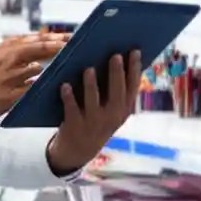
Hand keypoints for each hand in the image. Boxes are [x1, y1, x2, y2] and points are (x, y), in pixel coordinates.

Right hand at [0, 33, 68, 124]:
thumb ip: (19, 52)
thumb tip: (45, 46)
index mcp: (5, 47)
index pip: (35, 39)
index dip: (55, 38)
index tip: (71, 37)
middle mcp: (8, 58)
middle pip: (40, 48)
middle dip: (59, 46)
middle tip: (77, 46)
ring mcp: (9, 76)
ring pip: (38, 69)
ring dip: (53, 69)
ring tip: (69, 69)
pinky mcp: (10, 95)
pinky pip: (32, 90)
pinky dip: (42, 89)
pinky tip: (53, 89)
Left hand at [46, 50, 140, 175]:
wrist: (79, 150)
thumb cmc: (97, 119)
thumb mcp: (112, 109)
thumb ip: (116, 89)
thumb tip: (116, 56)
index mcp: (124, 109)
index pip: (133, 87)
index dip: (135, 69)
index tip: (135, 51)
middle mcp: (112, 117)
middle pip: (117, 93)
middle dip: (117, 74)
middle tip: (115, 55)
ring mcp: (94, 123)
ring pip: (93, 102)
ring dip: (91, 86)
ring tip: (89, 69)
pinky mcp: (75, 126)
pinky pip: (71, 110)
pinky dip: (68, 98)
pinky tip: (65, 85)